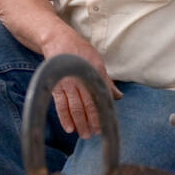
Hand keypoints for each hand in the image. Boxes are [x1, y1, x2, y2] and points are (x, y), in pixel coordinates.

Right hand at [42, 25, 122, 139]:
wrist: (56, 39)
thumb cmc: (79, 50)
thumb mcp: (96, 61)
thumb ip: (106, 81)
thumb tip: (118, 96)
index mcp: (95, 71)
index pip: (101, 95)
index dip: (104, 111)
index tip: (106, 124)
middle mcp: (81, 78)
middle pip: (88, 104)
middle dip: (92, 121)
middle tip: (95, 134)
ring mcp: (67, 83)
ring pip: (74, 107)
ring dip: (80, 123)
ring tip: (84, 135)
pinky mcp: (55, 86)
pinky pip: (60, 105)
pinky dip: (64, 117)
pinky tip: (69, 128)